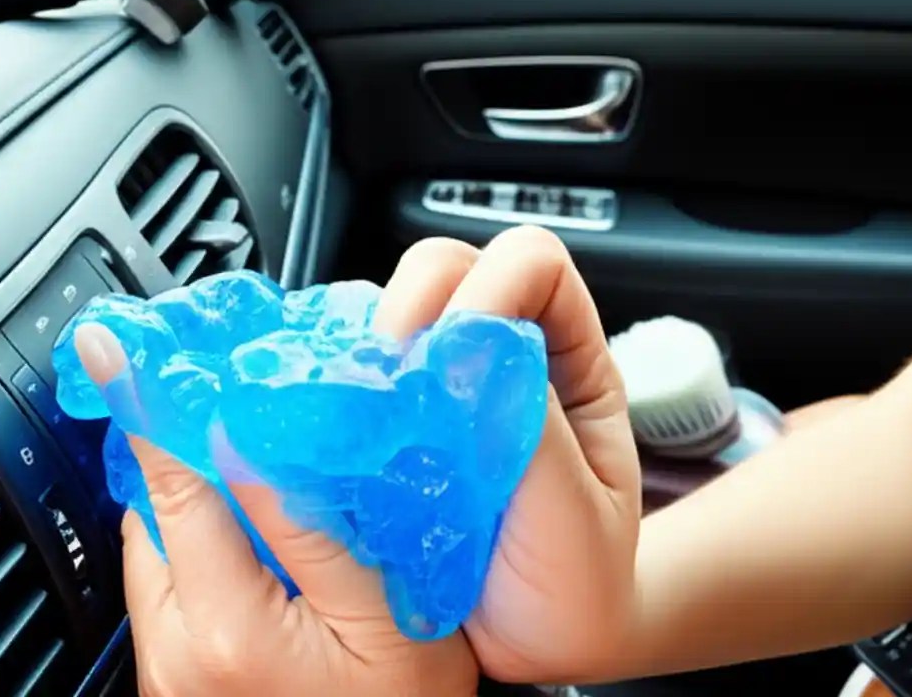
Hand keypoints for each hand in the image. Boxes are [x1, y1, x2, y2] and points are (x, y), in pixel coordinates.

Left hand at [74, 325, 476, 696]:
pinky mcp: (172, 683)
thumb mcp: (384, 617)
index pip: (175, 491)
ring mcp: (167, 675)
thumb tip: (253, 438)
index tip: (116, 347)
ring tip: (263, 490)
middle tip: (243, 419)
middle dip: (194, 462)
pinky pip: (170, 596)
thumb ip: (313, 529)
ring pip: (161, 554)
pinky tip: (260, 555)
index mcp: (226, 630)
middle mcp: (175, 655)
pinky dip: (201, 557)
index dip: (152, 409)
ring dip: (198, 511)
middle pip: (158, 519)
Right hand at [374, 227, 642, 683]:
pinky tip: (335, 434)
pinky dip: (335, 391)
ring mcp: (440, 388)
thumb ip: (533, 428)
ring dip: (368, 351)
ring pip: (391, 313)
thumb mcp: (575, 514)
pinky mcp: (388, 424)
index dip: (487, 285)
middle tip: (387, 379)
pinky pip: (353, 375)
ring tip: (362, 416)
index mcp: (568, 363)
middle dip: (409, 305)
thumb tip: (473, 346)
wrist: (541, 647)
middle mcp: (503, 357)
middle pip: (449, 268)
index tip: (448, 348)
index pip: (532, 265)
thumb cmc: (576, 583)